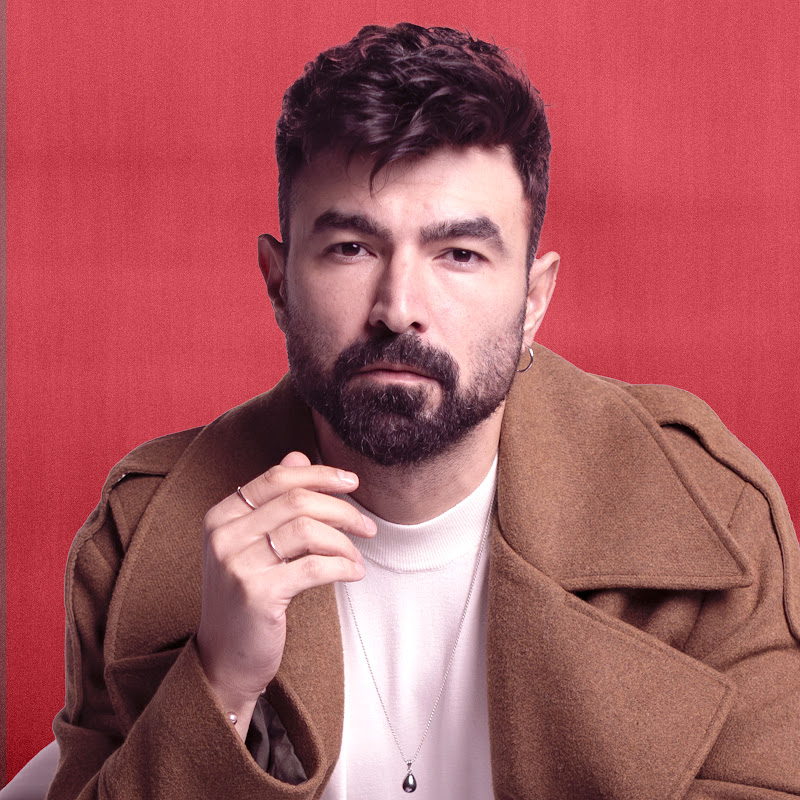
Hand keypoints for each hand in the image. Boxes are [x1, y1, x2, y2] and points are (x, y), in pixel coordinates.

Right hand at [196, 451, 375, 735]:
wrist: (224, 659)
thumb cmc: (246, 597)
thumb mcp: (252, 544)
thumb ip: (274, 500)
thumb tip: (299, 453)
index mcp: (221, 516)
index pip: (277, 479)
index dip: (319, 475)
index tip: (352, 482)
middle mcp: (223, 536)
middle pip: (297, 501)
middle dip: (341, 509)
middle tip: (367, 526)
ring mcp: (237, 564)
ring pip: (308, 530)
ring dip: (344, 541)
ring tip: (357, 556)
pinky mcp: (257, 594)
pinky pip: (314, 566)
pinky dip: (342, 565)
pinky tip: (353, 572)